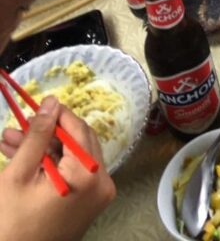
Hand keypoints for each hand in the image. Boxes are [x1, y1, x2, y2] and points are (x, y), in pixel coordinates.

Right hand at [0, 98, 114, 240]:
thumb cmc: (11, 224)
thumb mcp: (20, 175)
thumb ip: (38, 135)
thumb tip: (51, 102)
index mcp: (89, 175)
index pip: (78, 130)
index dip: (58, 114)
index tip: (39, 104)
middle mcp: (101, 183)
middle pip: (77, 142)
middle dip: (46, 132)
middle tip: (19, 126)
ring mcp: (97, 195)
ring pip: (71, 156)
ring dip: (43, 148)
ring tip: (10, 141)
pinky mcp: (88, 203)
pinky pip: (72, 173)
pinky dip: (51, 164)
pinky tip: (23, 158)